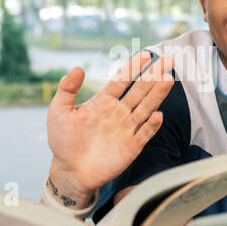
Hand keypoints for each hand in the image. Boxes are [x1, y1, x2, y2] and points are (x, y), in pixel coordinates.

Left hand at [46, 50, 174, 196]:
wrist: (70, 171)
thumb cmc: (63, 140)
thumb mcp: (58, 111)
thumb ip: (66, 89)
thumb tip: (76, 68)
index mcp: (103, 101)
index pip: (122, 80)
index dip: (133, 67)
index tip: (144, 55)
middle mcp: (119, 112)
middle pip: (139, 90)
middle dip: (153, 76)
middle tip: (167, 60)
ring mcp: (127, 129)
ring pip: (146, 108)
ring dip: (157, 94)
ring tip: (168, 79)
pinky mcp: (131, 147)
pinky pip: (145, 133)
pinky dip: (152, 125)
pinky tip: (157, 114)